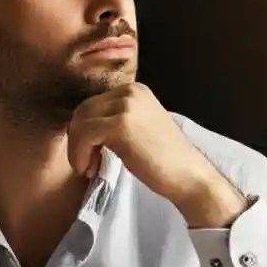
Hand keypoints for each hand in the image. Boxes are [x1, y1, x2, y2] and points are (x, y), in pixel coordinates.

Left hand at [67, 83, 250, 227]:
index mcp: (134, 90)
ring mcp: (126, 106)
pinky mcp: (121, 124)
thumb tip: (80, 126)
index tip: (92, 156)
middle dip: (78, 140)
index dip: (84, 132)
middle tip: (88, 165)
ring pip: (80, 122)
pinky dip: (80, 154)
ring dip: (78, 149)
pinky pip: (84, 135)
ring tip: (90, 168)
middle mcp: (130, 91)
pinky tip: (91, 169)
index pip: (92, 104)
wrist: (189, 177)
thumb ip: (115, 119)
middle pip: (83, 111)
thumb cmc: (164, 161)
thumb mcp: (138, 128)